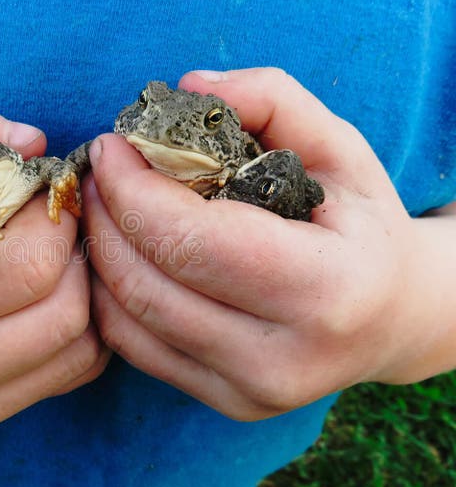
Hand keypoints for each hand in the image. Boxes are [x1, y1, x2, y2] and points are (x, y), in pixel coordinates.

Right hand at [0, 101, 107, 435]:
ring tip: (55, 256)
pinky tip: (51, 294)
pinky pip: (75, 371)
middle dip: (75, 252)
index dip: (52, 216)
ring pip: (77, 346)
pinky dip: (83, 326)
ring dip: (85, 288)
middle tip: (58, 223)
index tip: (41, 192)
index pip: (26, 265)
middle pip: (63, 311)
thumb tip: (33, 143)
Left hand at [83, 68, 442, 420]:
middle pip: (149, 284)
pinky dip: (109, 295)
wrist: (390, 316)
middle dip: (106, 216)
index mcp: (325, 289)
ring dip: (99, 253)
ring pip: (130, 320)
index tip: (111, 146)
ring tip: (101, 205)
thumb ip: (271, 99)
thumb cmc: (361, 223)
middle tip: (97, 171)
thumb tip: (187, 85)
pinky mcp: (224, 401)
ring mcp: (249, 391)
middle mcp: (283, 359)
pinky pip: (134, 347)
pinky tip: (116, 253)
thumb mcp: (339, 147)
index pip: (194, 240)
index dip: (134, 188)